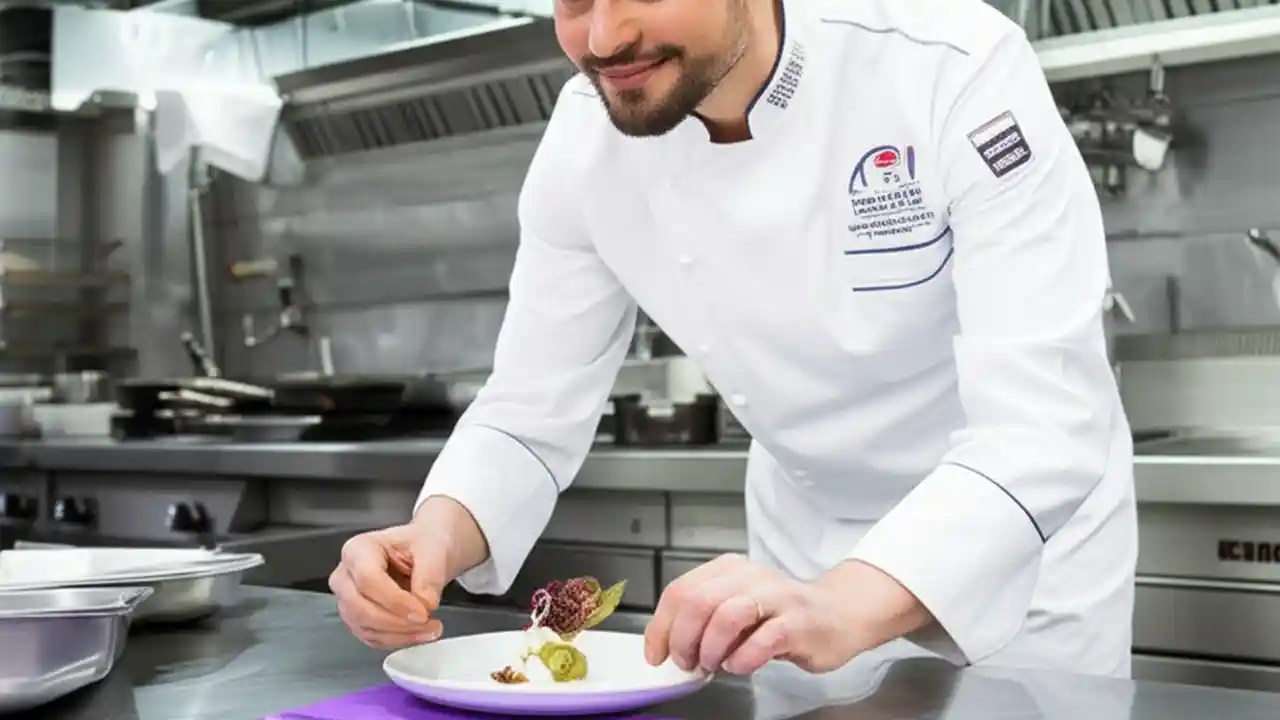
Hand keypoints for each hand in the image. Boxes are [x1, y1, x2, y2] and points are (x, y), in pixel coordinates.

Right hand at [330, 495, 487, 648]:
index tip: (423, 612)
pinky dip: (396, 640)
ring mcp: (347, 599)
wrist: (426, 552)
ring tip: (430, 629)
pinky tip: (418, 634)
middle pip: (359, 607)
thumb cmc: (423, 545)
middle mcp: (345, 575)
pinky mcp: (357, 618)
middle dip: (396, 622)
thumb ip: (429, 576)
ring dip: (399, 634)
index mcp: (359, 549)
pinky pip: (371, 637)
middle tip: (428, 623)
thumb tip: (425, 604)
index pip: (367, 579)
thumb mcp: (433, 550)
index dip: (395, 601)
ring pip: (363, 626)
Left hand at [644, 555, 930, 675]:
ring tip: (712, 664)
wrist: (840, 613)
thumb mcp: (739, 606)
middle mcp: (751, 576)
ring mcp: (777, 597)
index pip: (680, 591)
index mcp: (730, 569)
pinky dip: (742, 659)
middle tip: (686, 662)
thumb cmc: (783, 614)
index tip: (656, 654)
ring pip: (726, 615)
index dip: (661, 627)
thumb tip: (669, 646)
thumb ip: (707, 618)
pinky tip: (740, 665)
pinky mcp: (798, 622)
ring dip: (710, 648)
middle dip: (682, 639)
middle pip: (698, 601)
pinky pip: (762, 641)